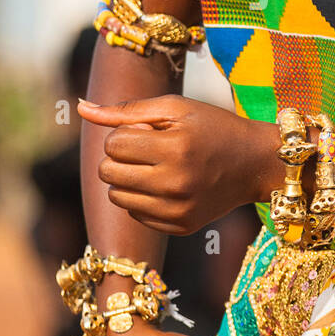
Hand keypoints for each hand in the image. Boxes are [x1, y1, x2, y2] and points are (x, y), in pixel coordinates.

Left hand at [77, 94, 279, 233]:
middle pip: (108, 173)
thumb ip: (125, 110)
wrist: (255, 163)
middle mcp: (175, 184)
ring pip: (117, 197)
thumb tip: (80, 107)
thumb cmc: (212, 126)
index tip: (149, 130)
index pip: (113, 145)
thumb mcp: (174, 108)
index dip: (126, 133)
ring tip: (157, 167)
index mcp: (175, 148)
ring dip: (128, 179)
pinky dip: (143, 199)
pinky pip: (135, 215)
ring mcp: (178, 211)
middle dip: (120, 157)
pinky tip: (167, 186)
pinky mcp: (180, 228)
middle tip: (149, 149)